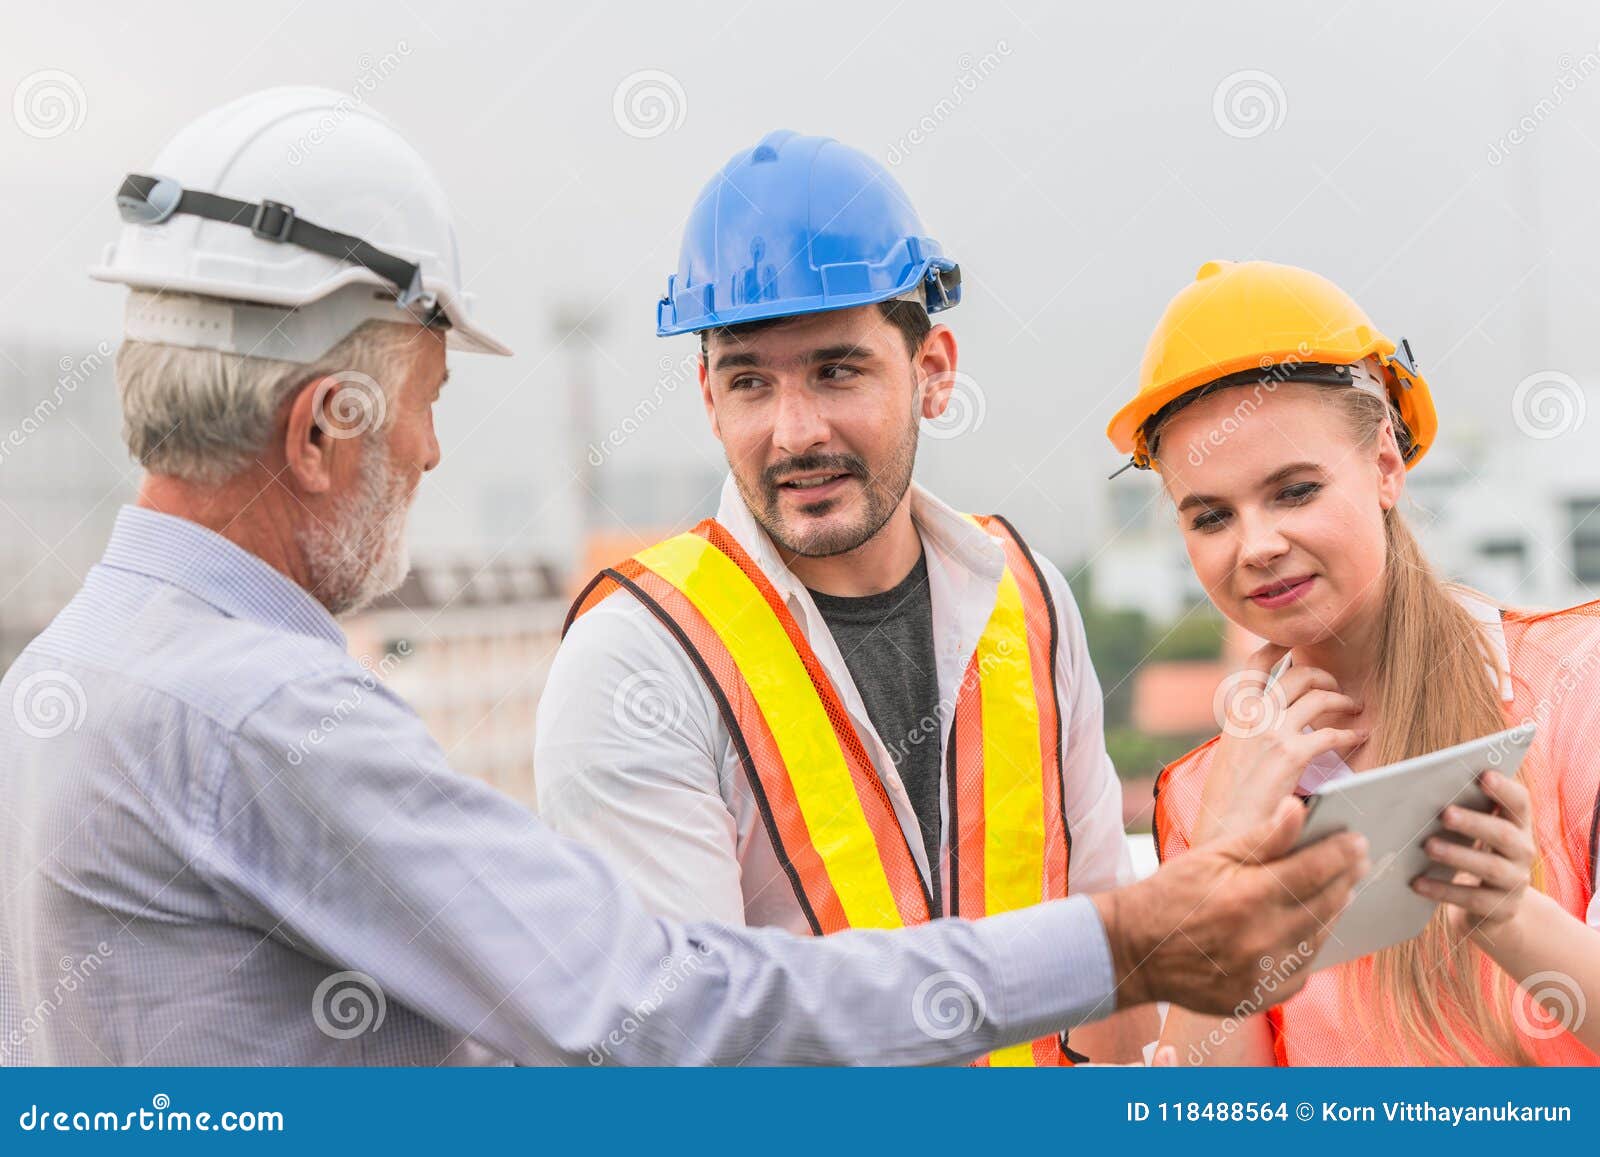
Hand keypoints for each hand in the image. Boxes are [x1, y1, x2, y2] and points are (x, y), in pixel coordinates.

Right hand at [1094, 797, 1368, 1014]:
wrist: (1135, 952)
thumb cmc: (1170, 895)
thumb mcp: (1211, 855)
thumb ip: (1262, 836)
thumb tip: (1299, 809)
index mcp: (1249, 897)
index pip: (1315, 870)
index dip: (1341, 853)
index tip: (1357, 841)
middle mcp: (1262, 939)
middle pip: (1326, 905)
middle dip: (1346, 878)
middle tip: (1357, 860)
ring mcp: (1263, 974)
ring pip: (1319, 939)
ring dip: (1333, 911)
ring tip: (1339, 890)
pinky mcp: (1260, 998)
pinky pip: (1301, 971)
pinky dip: (1310, 947)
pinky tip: (1308, 928)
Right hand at [1195, 643, 1365, 841]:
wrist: (1225, 835)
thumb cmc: (1229, 805)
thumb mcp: (1230, 756)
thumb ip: (1248, 733)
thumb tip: (1271, 723)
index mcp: (1234, 715)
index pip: (1254, 665)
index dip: (1277, 647)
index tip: (1294, 643)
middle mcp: (1251, 716)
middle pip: (1295, 674)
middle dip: (1321, 675)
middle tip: (1333, 687)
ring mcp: (1270, 733)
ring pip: (1316, 695)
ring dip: (1341, 697)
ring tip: (1352, 708)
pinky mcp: (1291, 755)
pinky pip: (1331, 732)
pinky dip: (1350, 732)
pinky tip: (1359, 737)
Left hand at [1412, 770, 1534, 940]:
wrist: (1492, 909)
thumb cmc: (1472, 855)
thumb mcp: (1472, 834)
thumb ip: (1459, 812)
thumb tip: (1415, 790)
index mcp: (1517, 825)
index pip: (1519, 802)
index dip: (1504, 789)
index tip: (1484, 775)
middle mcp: (1523, 851)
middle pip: (1504, 834)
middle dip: (1474, 823)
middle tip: (1445, 814)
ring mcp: (1516, 882)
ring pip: (1491, 867)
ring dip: (1458, 855)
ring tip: (1429, 846)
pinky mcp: (1502, 909)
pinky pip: (1473, 899)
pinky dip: (1443, 890)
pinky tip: (1417, 883)